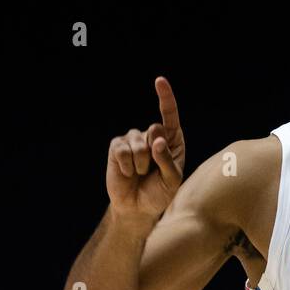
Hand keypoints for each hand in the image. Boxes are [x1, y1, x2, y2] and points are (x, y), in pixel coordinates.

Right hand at [106, 76, 185, 221]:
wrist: (137, 208)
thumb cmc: (159, 193)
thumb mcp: (172, 180)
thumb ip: (168, 161)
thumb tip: (157, 140)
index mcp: (171, 140)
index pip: (169, 115)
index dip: (165, 97)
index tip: (159, 81)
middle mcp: (152, 136)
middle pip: (155, 129)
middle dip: (155, 152)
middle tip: (152, 170)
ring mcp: (133, 140)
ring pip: (138, 143)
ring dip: (141, 164)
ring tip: (140, 174)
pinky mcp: (117, 148)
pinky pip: (122, 150)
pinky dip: (127, 166)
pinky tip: (128, 173)